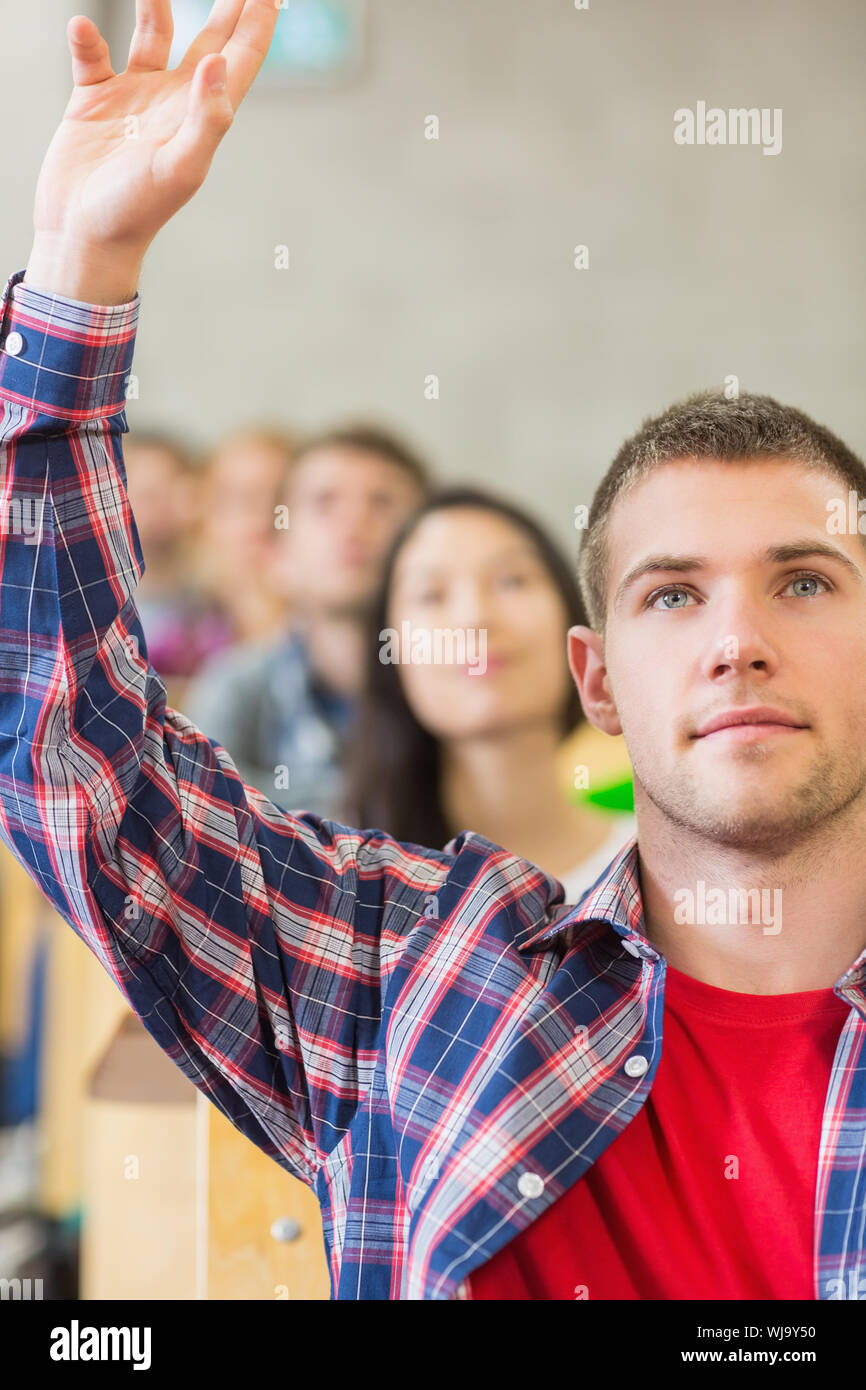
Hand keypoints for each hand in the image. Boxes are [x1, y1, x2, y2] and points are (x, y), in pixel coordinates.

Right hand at [24, 0, 278, 302]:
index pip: (238, 62)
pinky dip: (87, 39)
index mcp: (200, 117)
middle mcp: (171, 102)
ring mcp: (133, 98)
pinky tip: (83, 28)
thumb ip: (205, 117)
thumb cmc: (135, 212)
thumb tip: (217, 63)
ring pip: (151, 35)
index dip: (257, 25)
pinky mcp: (93, 100)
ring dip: (154, 7)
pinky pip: (92, 56)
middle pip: (207, 41)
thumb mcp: (179, 167)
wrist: (83, 236)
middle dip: (226, 8)